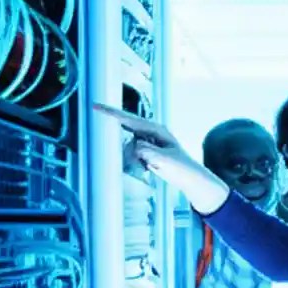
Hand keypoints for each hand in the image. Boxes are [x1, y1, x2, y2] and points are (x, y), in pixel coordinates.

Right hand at [94, 103, 228, 213]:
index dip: (111, 113)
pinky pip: (133, 155)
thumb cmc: (182, 168)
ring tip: (149, 167)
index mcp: (156, 129)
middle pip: (127, 134)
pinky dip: (136, 163)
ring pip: (129, 147)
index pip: (129, 119)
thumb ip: (147, 151)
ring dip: (133, 158)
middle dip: (126, 147)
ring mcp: (149, 142)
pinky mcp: (147, 152)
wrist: (191, 180)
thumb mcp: (164, 159)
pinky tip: (148, 168)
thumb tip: (134, 146)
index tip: (95, 107)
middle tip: (138, 158)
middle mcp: (151, 132)